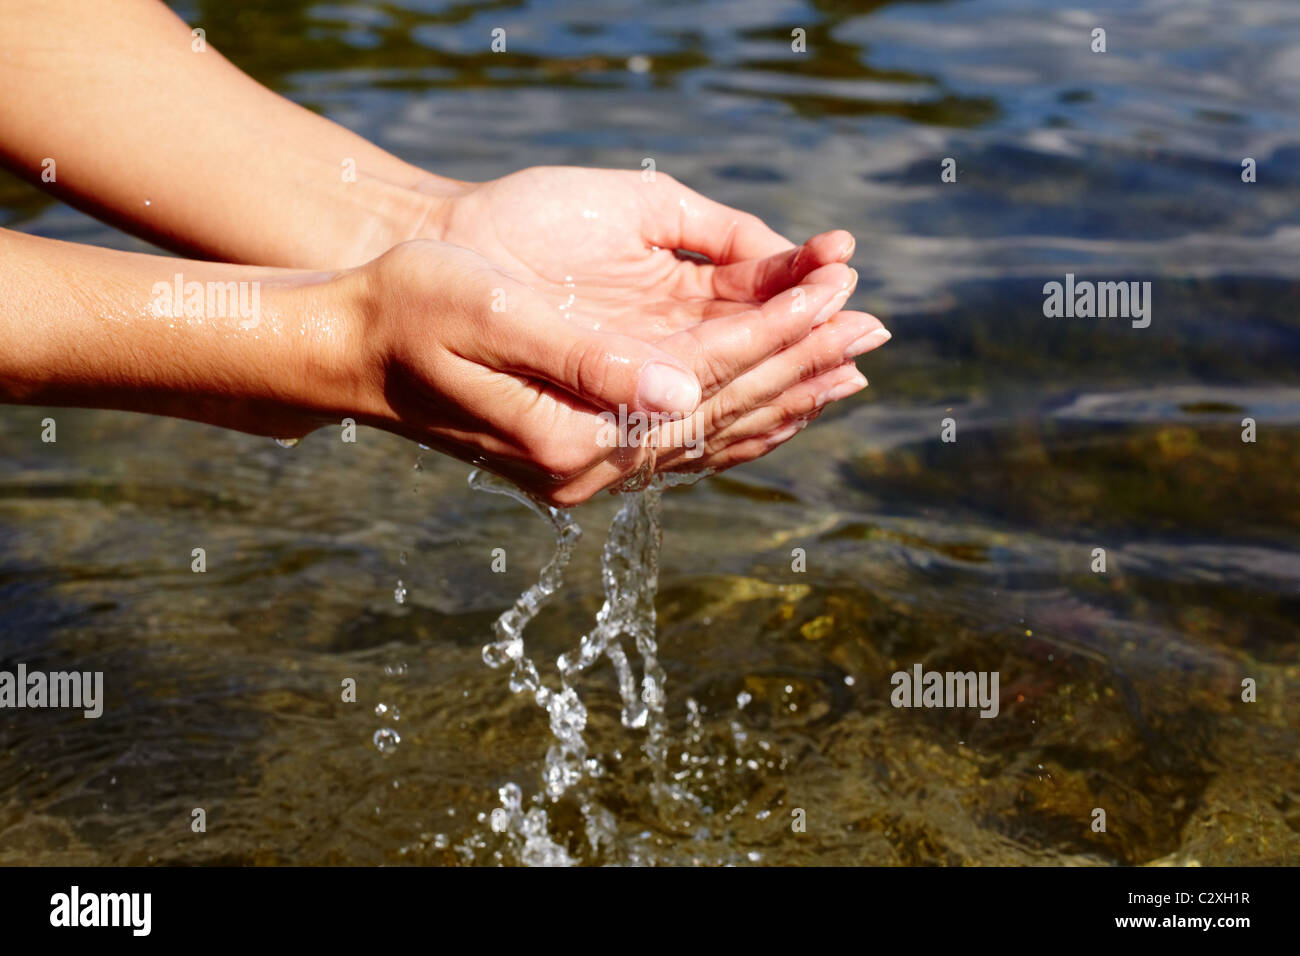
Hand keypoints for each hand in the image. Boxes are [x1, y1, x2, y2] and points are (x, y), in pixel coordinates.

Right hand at [339, 239, 879, 505]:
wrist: (355, 350)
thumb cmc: (412, 313)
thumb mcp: (490, 317)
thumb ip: (586, 360)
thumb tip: (681, 389)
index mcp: (571, 435)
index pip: (703, 383)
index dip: (774, 336)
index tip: (839, 297)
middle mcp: (588, 469)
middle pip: (720, 416)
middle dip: (799, 368)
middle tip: (875, 329)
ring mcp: (587, 472)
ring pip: (710, 437)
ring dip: (782, 400)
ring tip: (848, 371)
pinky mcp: (583, 458)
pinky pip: (682, 444)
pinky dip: (738, 420)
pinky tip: (773, 404)